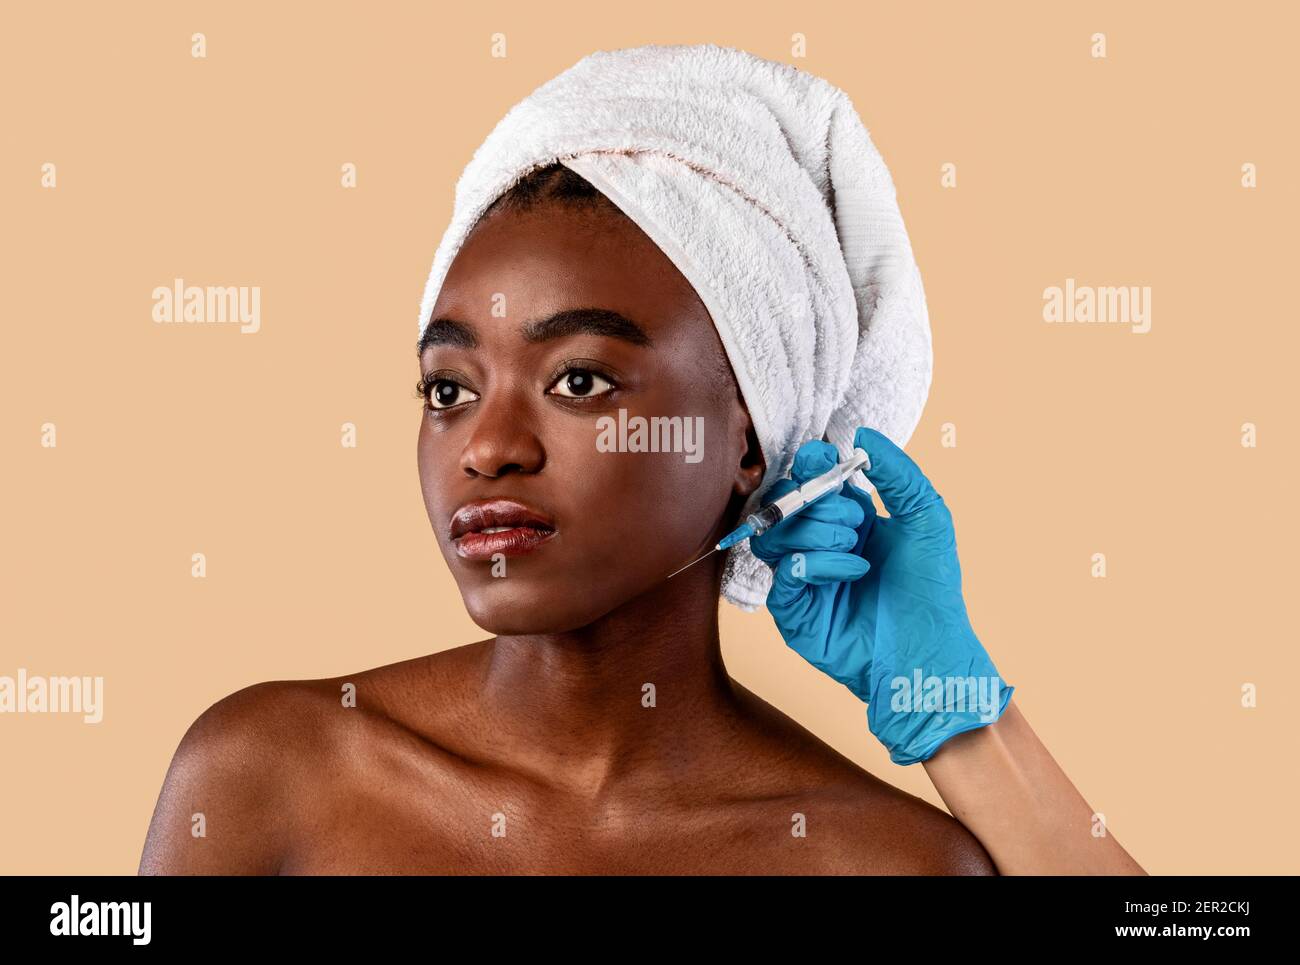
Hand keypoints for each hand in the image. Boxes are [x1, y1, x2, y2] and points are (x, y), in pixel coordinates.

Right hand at [749, 426, 1012, 764]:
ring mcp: (802, 578)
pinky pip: (786, 573)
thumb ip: (897, 471)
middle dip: (817, 500)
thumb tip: (860, 434)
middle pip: (784, 502)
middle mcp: (817, 544)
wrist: (932, 651)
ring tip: (855, 545)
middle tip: (856, 519)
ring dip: (815, 530)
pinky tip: (854, 570)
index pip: (807, 478)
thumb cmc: (932, 589)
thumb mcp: (927, 516)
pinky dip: (818, 562)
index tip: (825, 457)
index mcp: (845, 519)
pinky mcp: (793, 611)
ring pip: (775, 534)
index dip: (810, 463)